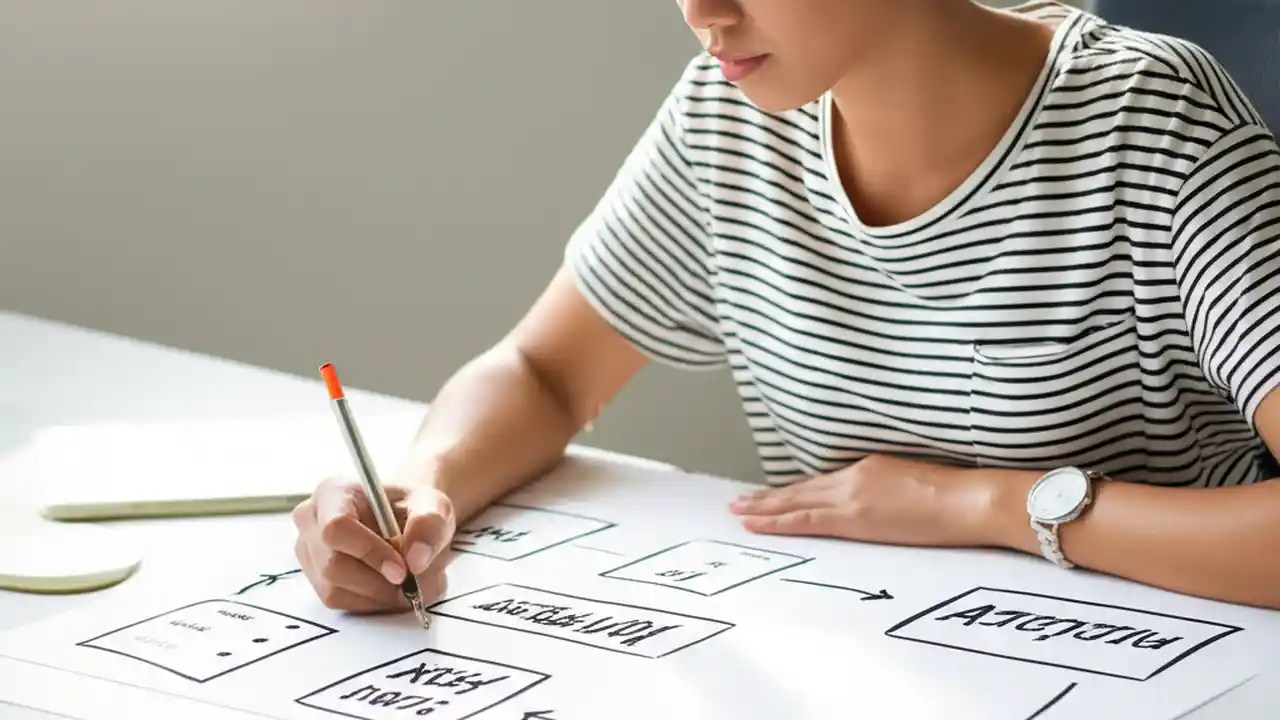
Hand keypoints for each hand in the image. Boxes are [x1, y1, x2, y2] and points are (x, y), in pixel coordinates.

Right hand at [292, 476, 455, 612]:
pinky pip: (339, 602)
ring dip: (378, 595)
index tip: (403, 570)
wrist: (407, 522)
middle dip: (378, 581)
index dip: (369, 552)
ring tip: (409, 582)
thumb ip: (429, 526)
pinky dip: (371, 602)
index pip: (336, 527)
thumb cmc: (413, 508)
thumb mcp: (433, 506)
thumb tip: (415, 560)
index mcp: (333, 492)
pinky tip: (391, 586)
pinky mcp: (316, 579)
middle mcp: (310, 521)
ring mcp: (309, 552)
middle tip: (413, 582)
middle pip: (333, 565)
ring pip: (335, 589)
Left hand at [728, 454, 993, 546]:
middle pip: (802, 488)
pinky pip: (804, 519)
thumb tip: (885, 502)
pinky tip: (755, 524)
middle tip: (740, 501)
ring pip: (795, 502)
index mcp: (869, 467)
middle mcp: (853, 477)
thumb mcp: (916, 482)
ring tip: (738, 511)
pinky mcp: (853, 516)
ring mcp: (850, 496)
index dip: (795, 489)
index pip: (823, 482)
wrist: (969, 500)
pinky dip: (776, 521)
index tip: (774, 493)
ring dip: (764, 508)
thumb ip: (892, 489)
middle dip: (769, 496)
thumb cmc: (956, 495)